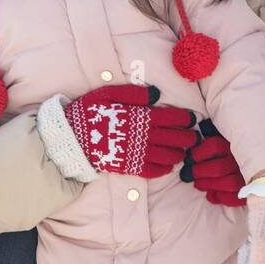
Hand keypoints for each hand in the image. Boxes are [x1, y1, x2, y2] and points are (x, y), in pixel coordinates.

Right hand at [37, 84, 198, 181]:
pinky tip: (169, 165)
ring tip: (183, 151)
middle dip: (189, 138)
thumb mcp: (108, 94)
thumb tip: (156, 93)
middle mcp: (143, 136)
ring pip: (169, 156)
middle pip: (176, 138)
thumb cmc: (89, 112)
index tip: (193, 119)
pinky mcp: (130, 167)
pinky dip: (165, 169)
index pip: (173, 117)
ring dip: (180, 153)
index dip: (186, 119)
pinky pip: (154, 171)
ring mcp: (137, 153)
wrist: (70, 139)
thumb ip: (134, 93)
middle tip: (194, 136)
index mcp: (140, 116)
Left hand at [182, 119, 246, 205]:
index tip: (190, 158)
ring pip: (229, 183)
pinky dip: (223, 198)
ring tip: (199, 184)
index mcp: (233, 143)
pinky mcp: (250, 189)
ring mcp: (247, 175)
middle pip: (218, 168)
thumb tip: (196, 133)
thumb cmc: (228, 148)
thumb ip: (210, 131)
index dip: (198, 154)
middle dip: (200, 172)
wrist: (257, 162)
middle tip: (190, 174)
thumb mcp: (220, 134)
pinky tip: (213, 195)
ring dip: (209, 185)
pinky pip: (237, 197)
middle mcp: (242, 159)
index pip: (215, 146)